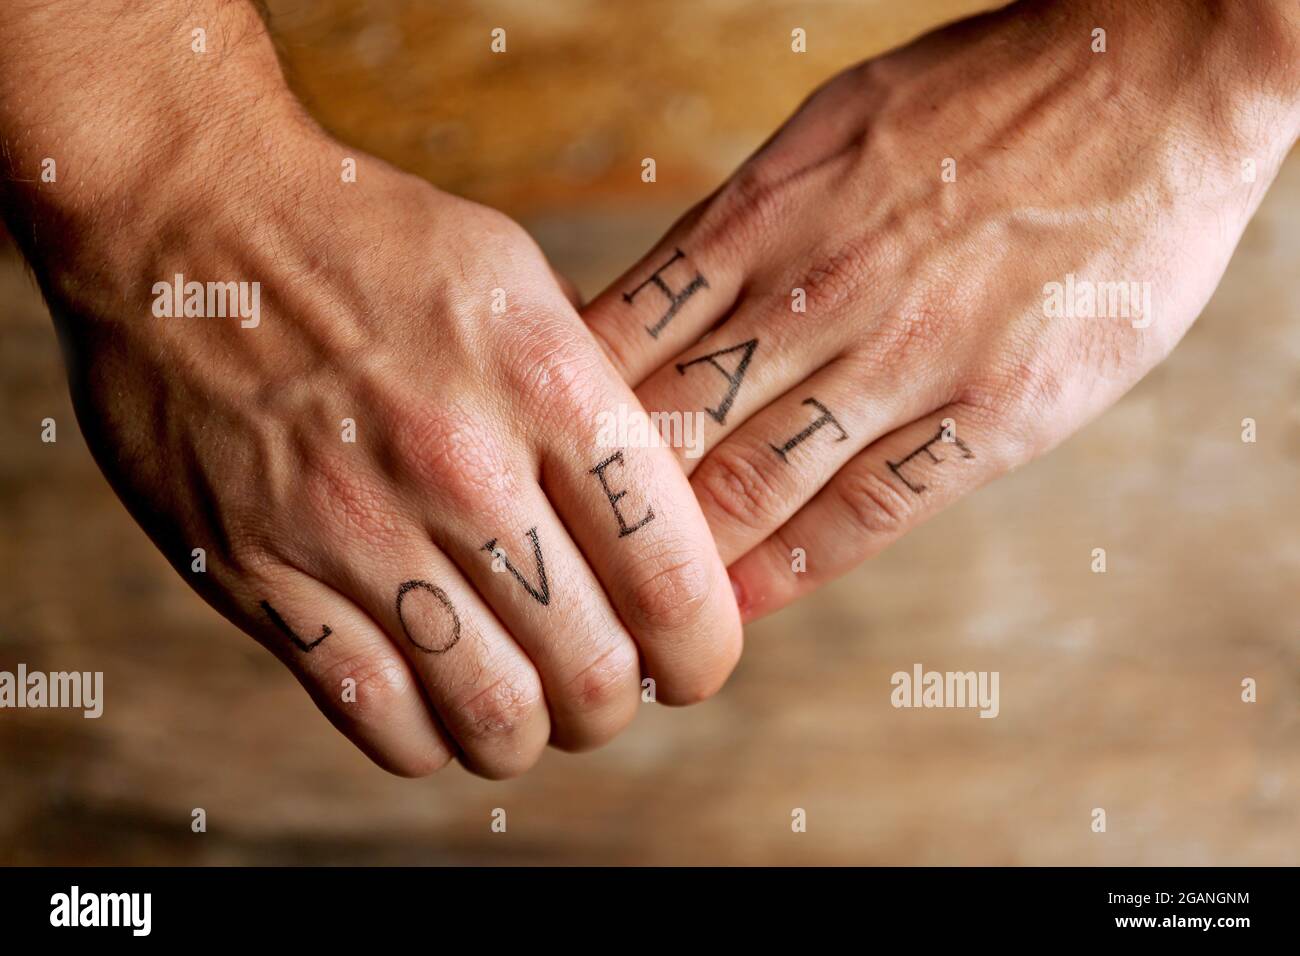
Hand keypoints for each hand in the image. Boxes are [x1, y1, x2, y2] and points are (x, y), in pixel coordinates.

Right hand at [0, 2, 739, 776]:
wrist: (188, 218)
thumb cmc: (371, 245)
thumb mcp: (520, 284)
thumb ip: (594, 401)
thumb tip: (663, 509)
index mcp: (550, 387)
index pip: (671, 577)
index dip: (701, 650)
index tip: (691, 660)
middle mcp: (462, 468)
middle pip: (592, 672)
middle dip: (616, 704)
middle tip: (608, 688)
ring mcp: (355, 528)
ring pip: (492, 718)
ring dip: (528, 735)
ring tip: (525, 705)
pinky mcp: (261, 574)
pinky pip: (377, 717)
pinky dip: (429, 738)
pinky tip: (438, 703)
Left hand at [581, 0, 1299, 620]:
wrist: (1151, 75)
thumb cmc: (981, 98)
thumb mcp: (829, 130)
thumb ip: (746, 229)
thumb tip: (668, 308)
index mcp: (764, 216)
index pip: (620, 342)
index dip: (565, 420)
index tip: (533, 477)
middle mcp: (815, 293)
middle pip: (671, 425)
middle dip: (606, 509)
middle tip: (560, 570)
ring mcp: (904, 355)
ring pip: (754, 479)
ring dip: (684, 557)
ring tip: (631, 616)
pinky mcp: (992, 408)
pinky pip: (868, 508)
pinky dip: (792, 566)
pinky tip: (740, 605)